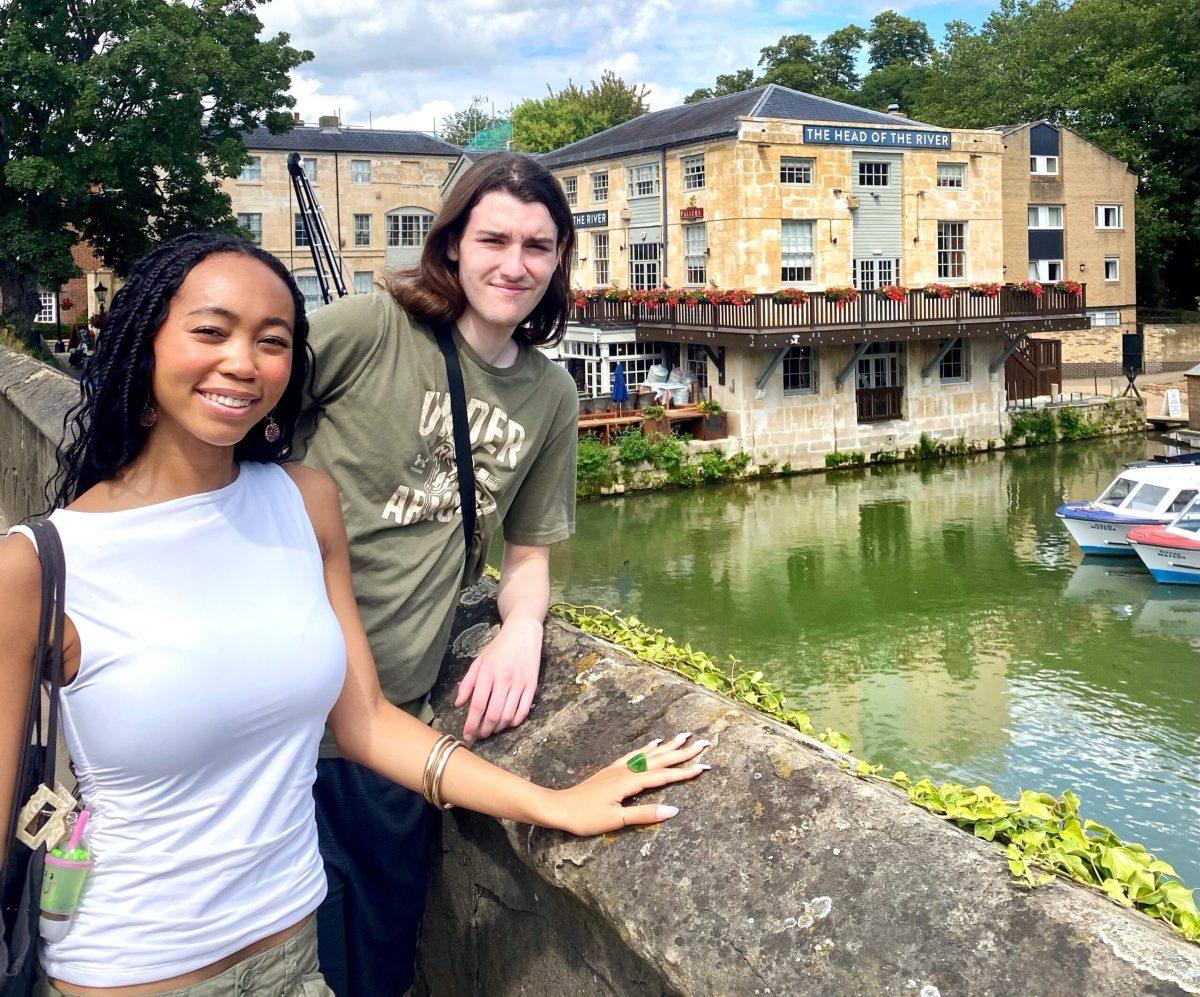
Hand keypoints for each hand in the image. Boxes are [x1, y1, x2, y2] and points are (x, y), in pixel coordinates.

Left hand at [455, 618, 542, 742]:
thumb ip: (467, 683)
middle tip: (478, 736)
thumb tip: (458, 704)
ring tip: (490, 730)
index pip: (478, 705)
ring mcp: (520, 683)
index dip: (471, 724)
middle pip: (493, 714)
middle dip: (484, 731)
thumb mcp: (479, 661)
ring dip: (498, 728)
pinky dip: (514, 722)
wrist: (523, 633)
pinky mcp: (532, 686)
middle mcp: (504, 679)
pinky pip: (524, 711)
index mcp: (488, 672)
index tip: (467, 735)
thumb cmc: (498, 648)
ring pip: (508, 715)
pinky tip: (507, 723)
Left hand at [547, 732, 710, 835]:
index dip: (685, 772)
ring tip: (684, 736)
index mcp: (630, 782)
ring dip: (668, 745)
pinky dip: (647, 748)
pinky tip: (654, 743)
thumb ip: (645, 814)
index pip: (664, 776)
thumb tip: (674, 810)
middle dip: (682, 752)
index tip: (705, 766)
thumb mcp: (616, 820)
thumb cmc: (586, 817)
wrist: (559, 807)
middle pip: (660, 759)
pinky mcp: (612, 770)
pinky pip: (635, 754)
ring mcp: (619, 768)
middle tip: (704, 742)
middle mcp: (627, 770)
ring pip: (649, 754)